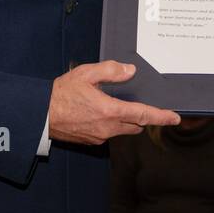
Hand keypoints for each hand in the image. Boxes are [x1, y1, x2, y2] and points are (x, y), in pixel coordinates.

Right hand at [48, 61, 179, 144]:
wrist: (39, 116)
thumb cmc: (60, 94)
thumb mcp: (86, 74)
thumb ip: (111, 71)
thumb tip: (130, 71)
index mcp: (110, 111)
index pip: (143, 115)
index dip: (161, 116)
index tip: (174, 118)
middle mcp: (107, 128)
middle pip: (136, 125)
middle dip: (143, 117)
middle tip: (145, 107)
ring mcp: (99, 137)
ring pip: (123, 130)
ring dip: (126, 120)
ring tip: (117, 105)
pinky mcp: (91, 141)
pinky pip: (109, 133)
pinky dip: (112, 124)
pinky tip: (100, 113)